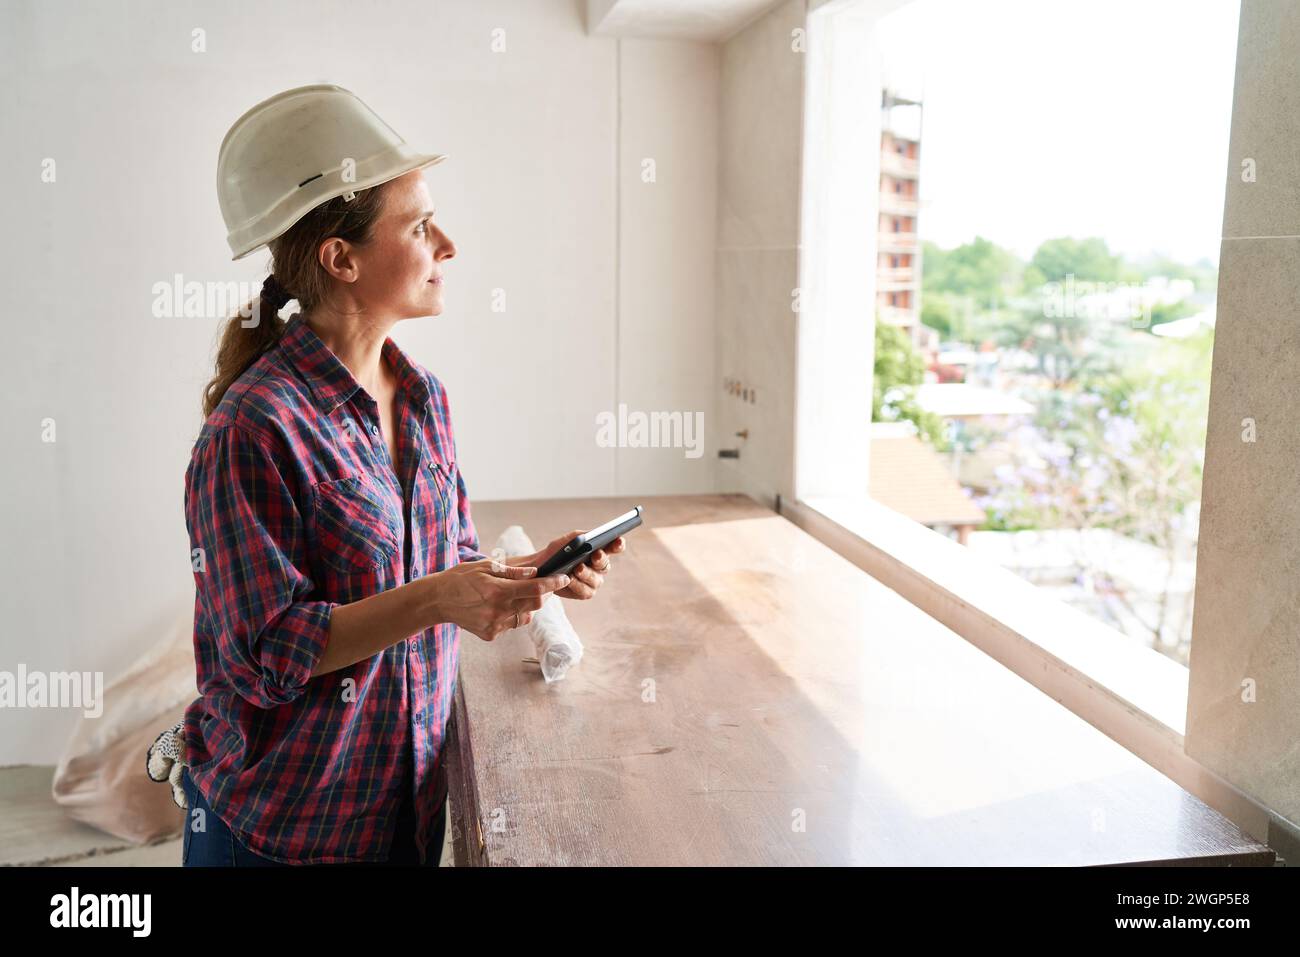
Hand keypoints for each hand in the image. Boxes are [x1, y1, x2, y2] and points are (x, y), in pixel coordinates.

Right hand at [426, 558, 570, 641]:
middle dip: (543, 594)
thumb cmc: (461, 578)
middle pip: (535, 605)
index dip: (553, 583)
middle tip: (542, 585)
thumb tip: (535, 573)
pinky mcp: (490, 635)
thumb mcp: (485, 566)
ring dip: (528, 606)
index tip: (564, 578)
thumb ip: (512, 572)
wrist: (438, 600)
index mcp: (497, 590)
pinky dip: (512, 615)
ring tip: (514, 595)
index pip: (535, 588)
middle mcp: (498, 610)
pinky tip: (498, 607)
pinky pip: (511, 625)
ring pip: (525, 617)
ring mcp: (494, 625)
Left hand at [519, 529, 626, 599]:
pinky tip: (570, 579)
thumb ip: (581, 536)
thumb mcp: (568, 540)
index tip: (618, 540)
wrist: (540, 569)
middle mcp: (599, 567)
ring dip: (587, 574)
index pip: (614, 547)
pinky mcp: (585, 592)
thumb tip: (591, 538)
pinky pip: (586, 591)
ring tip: (577, 569)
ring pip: (596, 580)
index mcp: (599, 550)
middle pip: (606, 564)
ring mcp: (593, 581)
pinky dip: (577, 585)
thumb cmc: (557, 552)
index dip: (618, 544)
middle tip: (595, 555)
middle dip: (601, 559)